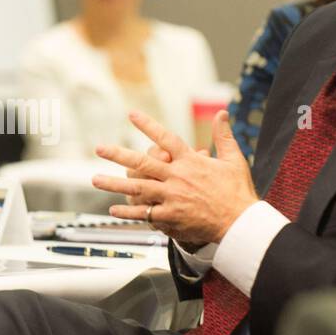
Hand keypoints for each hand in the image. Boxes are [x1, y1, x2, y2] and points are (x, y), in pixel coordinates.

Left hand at [91, 109, 258, 245]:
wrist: (240, 222)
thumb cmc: (238, 191)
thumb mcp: (234, 158)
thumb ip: (223, 135)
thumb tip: (222, 112)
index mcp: (191, 161)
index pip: (165, 138)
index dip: (148, 125)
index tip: (131, 114)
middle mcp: (177, 177)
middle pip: (143, 163)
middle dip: (118, 155)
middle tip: (99, 149)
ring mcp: (172, 197)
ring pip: (137, 188)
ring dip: (114, 184)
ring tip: (95, 179)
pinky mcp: (171, 216)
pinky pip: (145, 214)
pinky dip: (128, 212)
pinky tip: (113, 209)